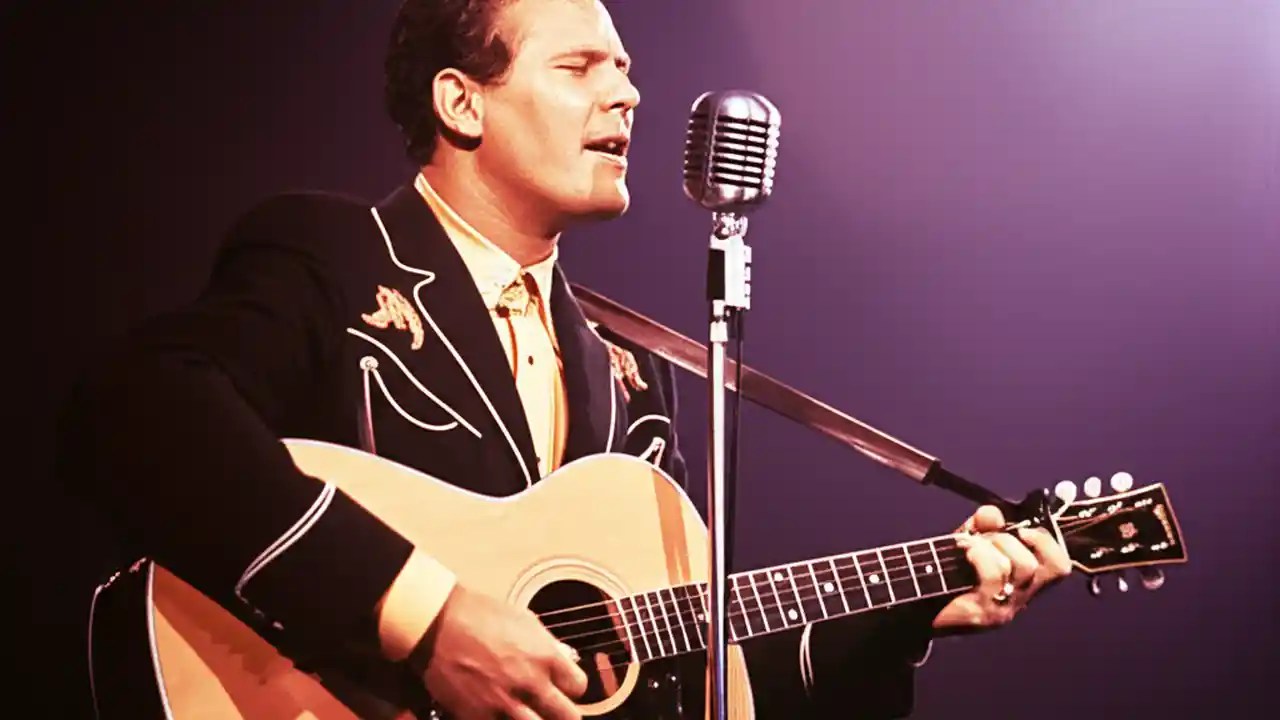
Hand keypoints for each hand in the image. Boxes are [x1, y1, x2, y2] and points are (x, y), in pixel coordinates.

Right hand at [416, 584, 587, 719]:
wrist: (437, 624)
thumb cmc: (477, 614)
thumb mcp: (524, 620)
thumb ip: (547, 645)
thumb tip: (563, 658)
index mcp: (546, 657)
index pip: (579, 687)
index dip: (573, 688)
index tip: (565, 688)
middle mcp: (531, 684)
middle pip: (568, 717)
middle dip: (564, 714)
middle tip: (555, 711)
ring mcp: (505, 705)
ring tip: (528, 714)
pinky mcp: (478, 718)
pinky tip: (501, 714)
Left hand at [932, 505, 1070, 634]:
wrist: (912, 603)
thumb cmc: (942, 572)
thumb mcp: (968, 543)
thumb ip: (983, 526)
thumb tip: (992, 514)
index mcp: (1020, 583)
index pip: (1059, 567)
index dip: (1047, 541)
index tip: (1021, 530)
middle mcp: (1018, 599)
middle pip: (1042, 564)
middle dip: (1011, 539)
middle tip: (983, 538)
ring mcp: (1004, 608)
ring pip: (1022, 565)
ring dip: (994, 544)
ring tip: (968, 545)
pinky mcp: (984, 613)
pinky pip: (996, 573)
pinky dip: (980, 554)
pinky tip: (963, 551)